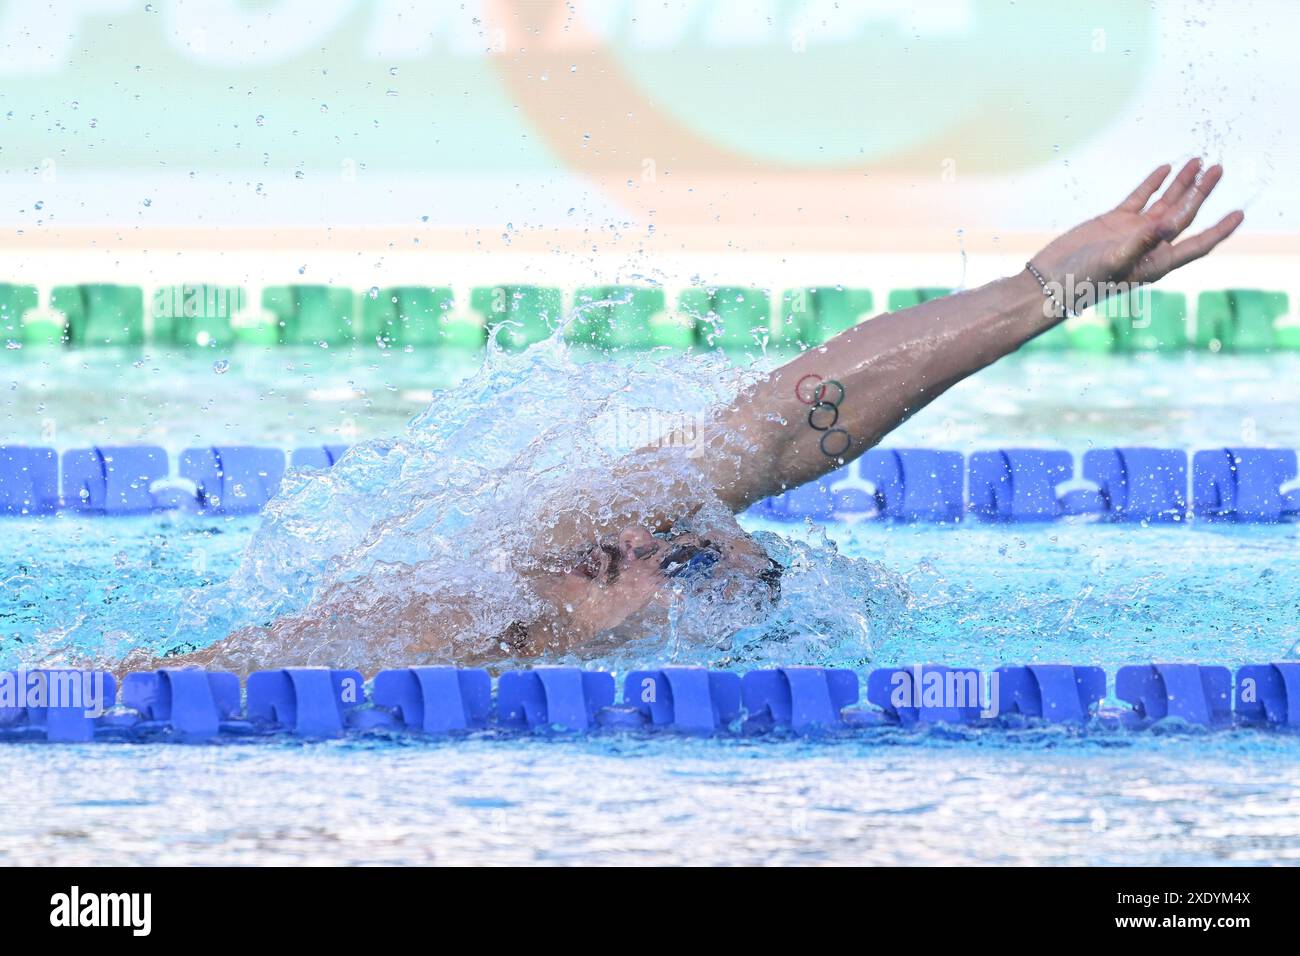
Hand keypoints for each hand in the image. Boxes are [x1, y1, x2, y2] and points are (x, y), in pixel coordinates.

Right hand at [1031, 159, 1243, 301]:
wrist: (1050, 281)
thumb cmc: (1082, 282)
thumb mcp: (1112, 263)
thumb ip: (1138, 243)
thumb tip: (1164, 223)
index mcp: (1156, 262)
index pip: (1197, 244)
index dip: (1219, 230)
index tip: (1239, 214)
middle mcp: (1149, 246)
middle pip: (1184, 216)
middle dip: (1202, 193)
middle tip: (1218, 170)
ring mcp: (1132, 232)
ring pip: (1164, 203)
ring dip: (1181, 184)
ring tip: (1198, 162)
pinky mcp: (1113, 222)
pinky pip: (1138, 199)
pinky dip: (1151, 184)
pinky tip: (1164, 169)